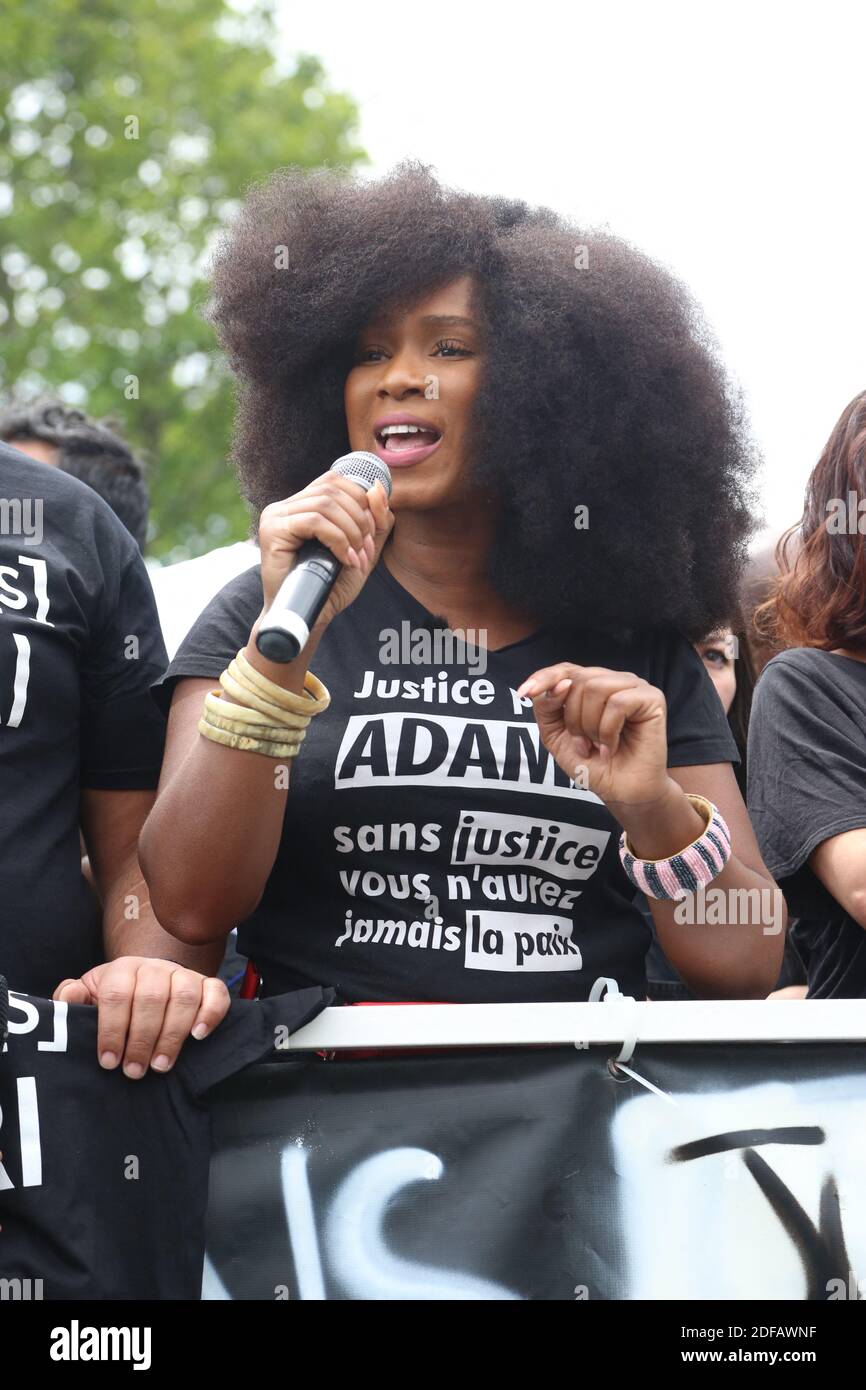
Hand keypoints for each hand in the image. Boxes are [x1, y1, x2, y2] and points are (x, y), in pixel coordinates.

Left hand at [53, 957, 230, 1078]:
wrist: (145, 984)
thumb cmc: (114, 1001)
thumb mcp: (88, 997)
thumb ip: (72, 998)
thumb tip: (70, 995)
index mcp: (122, 969)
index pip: (116, 994)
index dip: (111, 1030)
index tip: (108, 1061)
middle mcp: (155, 967)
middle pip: (151, 998)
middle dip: (141, 1039)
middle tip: (134, 1071)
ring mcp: (183, 974)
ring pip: (183, 996)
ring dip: (173, 1034)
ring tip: (162, 1065)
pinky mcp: (207, 984)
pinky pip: (216, 993)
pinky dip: (211, 1013)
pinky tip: (198, 1036)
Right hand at [258, 474, 394, 628]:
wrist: (309, 615)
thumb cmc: (332, 585)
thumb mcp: (363, 549)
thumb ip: (375, 520)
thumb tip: (378, 487)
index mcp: (303, 505)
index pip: (335, 481)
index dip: (361, 500)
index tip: (370, 533)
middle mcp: (286, 506)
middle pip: (333, 489)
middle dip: (359, 519)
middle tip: (366, 550)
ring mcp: (276, 516)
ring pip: (326, 504)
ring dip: (351, 532)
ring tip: (356, 558)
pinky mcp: (273, 531)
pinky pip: (314, 521)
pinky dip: (338, 540)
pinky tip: (345, 560)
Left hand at [516, 663, 670, 812]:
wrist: (621, 792)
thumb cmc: (593, 764)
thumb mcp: (557, 736)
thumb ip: (548, 708)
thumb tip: (560, 684)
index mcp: (593, 685)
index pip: (565, 669)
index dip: (544, 678)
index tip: (523, 693)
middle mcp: (614, 680)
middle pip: (577, 680)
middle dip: (572, 718)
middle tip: (583, 744)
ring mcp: (634, 687)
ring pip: (596, 688)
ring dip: (590, 725)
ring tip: (598, 746)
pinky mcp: (652, 699)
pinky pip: (618, 703)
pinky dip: (608, 731)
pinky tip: (612, 747)